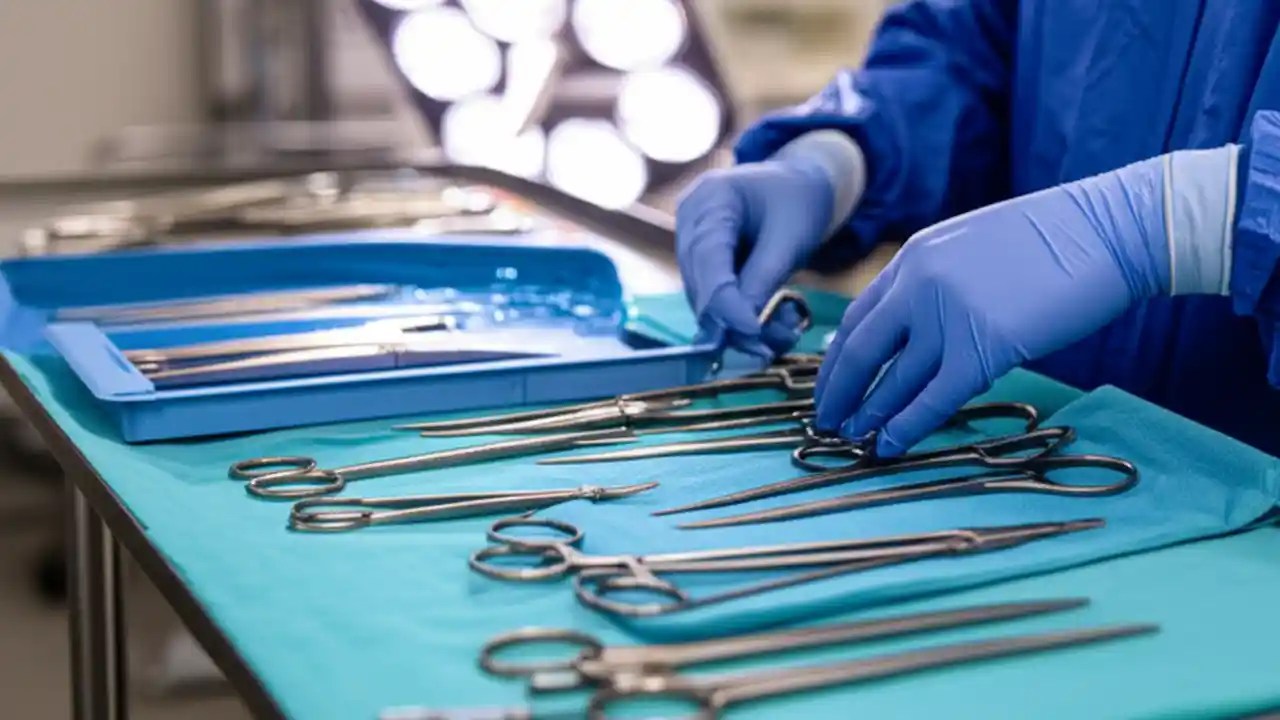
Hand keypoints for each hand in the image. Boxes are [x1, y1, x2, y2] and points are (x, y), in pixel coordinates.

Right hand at [675, 160, 833, 356]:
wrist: (798, 185)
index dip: (724, 300)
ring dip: (738, 326)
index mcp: (711, 197)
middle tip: (768, 350)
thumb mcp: (791, 238)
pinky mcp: (699, 262)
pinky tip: (770, 327)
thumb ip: (764, 279)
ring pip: (703, 297)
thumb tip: (744, 330)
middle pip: (700, 282)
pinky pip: (712, 296)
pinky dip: (739, 316)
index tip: (751, 331)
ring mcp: (689, 240)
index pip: (708, 258)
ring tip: (780, 336)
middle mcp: (690, 219)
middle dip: (732, 321)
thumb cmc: (799, 201)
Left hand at [815, 159, 1172, 454]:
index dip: (839, 358)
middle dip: (839, 391)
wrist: (1109, 230)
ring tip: (852, 439)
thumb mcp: (972, 247)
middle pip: (862, 351)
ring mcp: (949, 316)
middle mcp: (920, 285)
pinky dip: (907, 426)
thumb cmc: (1054, 239)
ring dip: (869, 413)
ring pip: (894, 379)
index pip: (859, 317)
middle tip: (825, 421)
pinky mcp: (985, 347)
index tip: (830, 383)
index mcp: (914, 258)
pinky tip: (890, 446)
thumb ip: (934, 281)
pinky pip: (935, 398)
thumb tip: (910, 327)